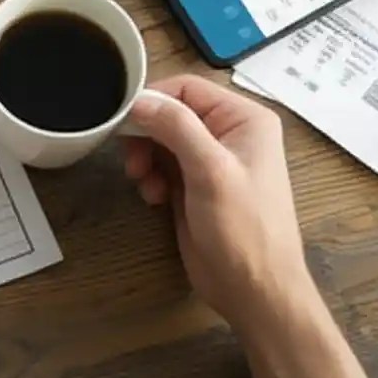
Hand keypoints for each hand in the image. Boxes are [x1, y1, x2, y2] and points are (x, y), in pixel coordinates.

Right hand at [123, 76, 309, 329]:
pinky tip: (154, 197)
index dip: (152, 100)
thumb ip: (176, 127)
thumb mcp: (210, 171)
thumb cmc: (243, 228)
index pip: (187, 88)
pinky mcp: (196, 186)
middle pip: (171, 113)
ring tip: (144, 183)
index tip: (123, 122)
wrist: (254, 289)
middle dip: (147, 134)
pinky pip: (163, 166)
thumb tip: (138, 100)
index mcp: (245, 119)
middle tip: (132, 161)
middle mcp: (230, 133)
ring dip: (146, 158)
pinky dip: (152, 177)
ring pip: (162, 140)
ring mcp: (212, 161)